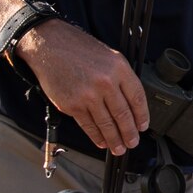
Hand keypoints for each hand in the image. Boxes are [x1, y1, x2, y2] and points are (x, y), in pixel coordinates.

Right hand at [17, 21, 148, 153]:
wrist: (49, 45)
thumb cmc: (79, 49)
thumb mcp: (109, 56)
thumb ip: (121, 78)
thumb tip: (132, 103)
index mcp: (119, 69)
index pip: (137, 98)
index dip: (142, 116)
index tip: (143, 126)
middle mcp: (106, 83)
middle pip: (123, 115)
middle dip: (129, 133)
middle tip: (133, 142)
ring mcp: (88, 95)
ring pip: (106, 124)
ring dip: (114, 139)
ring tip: (119, 148)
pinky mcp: (72, 105)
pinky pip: (88, 125)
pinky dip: (96, 136)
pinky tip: (101, 142)